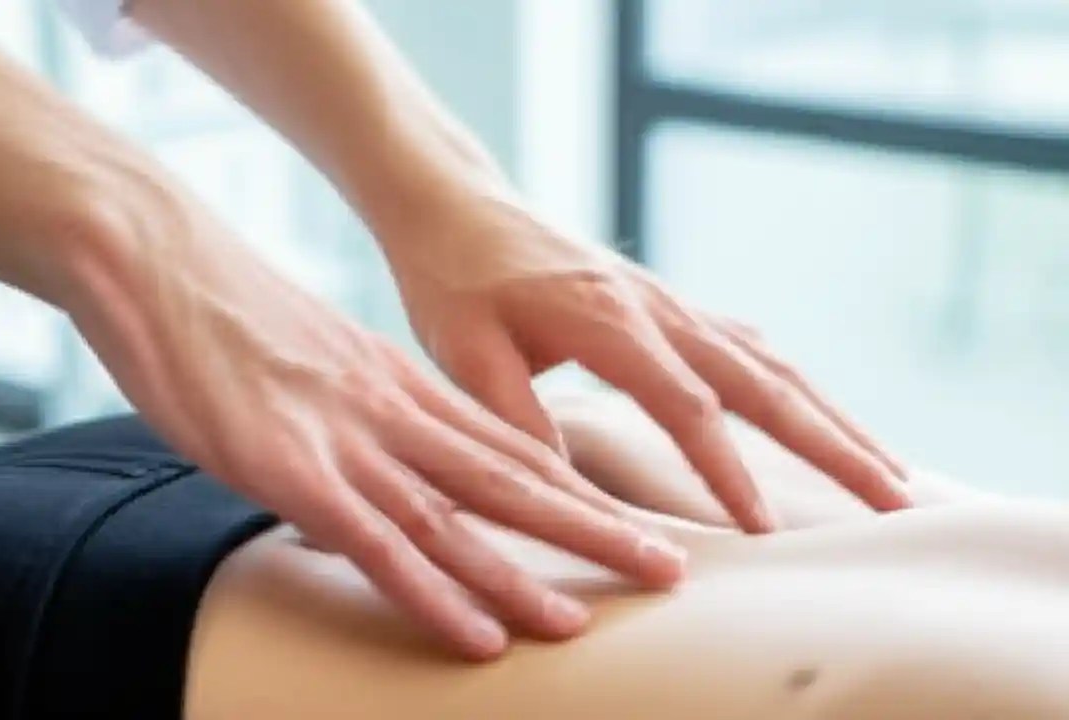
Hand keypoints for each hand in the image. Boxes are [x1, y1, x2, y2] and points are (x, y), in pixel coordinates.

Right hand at [64, 195, 683, 660]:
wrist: (156, 256)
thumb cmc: (225, 311)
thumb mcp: (315, 358)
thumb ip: (359, 408)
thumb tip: (384, 452)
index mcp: (401, 382)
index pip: (508, 441)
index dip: (576, 487)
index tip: (631, 519)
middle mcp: (392, 409)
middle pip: (511, 478)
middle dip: (594, 529)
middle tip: (667, 568)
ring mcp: (346, 439)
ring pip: (459, 518)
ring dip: (529, 574)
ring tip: (590, 620)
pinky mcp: (291, 469)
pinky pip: (378, 545)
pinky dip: (435, 595)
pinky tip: (480, 635)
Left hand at [378, 185, 911, 533]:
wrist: (456, 205)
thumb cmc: (453, 281)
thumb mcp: (466, 356)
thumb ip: (517, 421)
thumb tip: (565, 500)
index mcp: (610, 322)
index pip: (690, 409)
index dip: (730, 474)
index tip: (769, 535)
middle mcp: (658, 308)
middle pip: (767, 383)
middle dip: (836, 446)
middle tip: (899, 503)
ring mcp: (671, 302)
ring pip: (773, 363)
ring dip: (833, 418)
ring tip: (889, 474)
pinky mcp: (667, 304)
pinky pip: (749, 346)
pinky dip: (794, 387)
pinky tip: (817, 415)